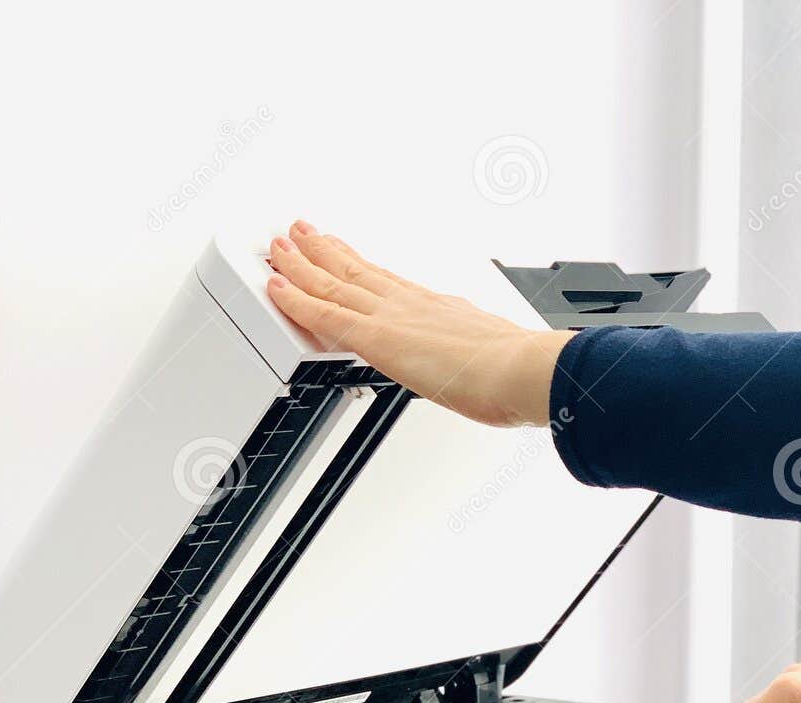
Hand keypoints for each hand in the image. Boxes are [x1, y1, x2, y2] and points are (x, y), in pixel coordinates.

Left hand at [265, 220, 570, 426]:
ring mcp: (393, 317)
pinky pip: (326, 315)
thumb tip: (485, 369)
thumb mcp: (496, 355)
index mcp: (440, 309)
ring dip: (302, 264)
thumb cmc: (518, 371)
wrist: (523, 369)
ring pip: (335, 284)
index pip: (388, 282)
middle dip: (326, 252)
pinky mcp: (378, 339)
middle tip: (301, 232)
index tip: (345, 253)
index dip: (361, 266)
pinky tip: (276, 288)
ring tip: (280, 246)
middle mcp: (412, 304)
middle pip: (357, 272)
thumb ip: (479, 356)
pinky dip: (297, 300)